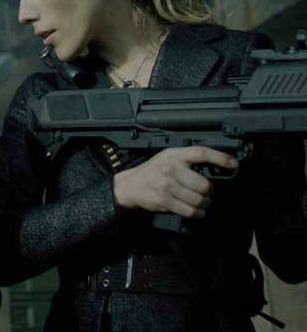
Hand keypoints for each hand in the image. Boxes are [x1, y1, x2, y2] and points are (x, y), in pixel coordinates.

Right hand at [113, 146, 236, 217]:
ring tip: (201, 202)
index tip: (233, 164)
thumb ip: (187, 160)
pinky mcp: (164, 200)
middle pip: (203, 184)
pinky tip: (196, 210)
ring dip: (203, 204)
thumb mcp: (168, 158)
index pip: (201, 153)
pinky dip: (197, 213)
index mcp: (174, 155)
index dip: (220, 158)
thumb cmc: (153, 171)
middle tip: (206, 192)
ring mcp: (166, 185)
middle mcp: (171, 168)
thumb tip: (214, 167)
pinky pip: (189, 210)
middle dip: (209, 192)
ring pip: (198, 200)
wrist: (131, 184)